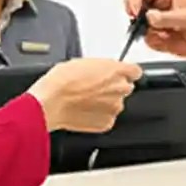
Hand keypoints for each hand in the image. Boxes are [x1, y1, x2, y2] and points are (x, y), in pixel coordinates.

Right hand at [27, 59, 141, 132]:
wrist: (50, 102)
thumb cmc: (62, 81)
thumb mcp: (83, 62)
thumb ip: (101, 68)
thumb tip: (103, 71)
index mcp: (116, 71)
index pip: (135, 71)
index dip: (126, 73)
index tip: (122, 75)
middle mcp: (119, 90)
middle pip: (125, 88)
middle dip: (113, 88)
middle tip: (95, 88)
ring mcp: (114, 108)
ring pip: (115, 104)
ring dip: (105, 102)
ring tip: (86, 100)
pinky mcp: (106, 123)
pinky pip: (107, 118)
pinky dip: (99, 116)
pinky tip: (85, 110)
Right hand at [123, 0, 185, 59]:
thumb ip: (168, 18)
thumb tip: (149, 17)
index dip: (134, 0)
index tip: (133, 12)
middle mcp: (161, 8)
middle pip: (135, 8)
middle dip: (135, 17)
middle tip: (138, 24)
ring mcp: (160, 23)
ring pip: (140, 26)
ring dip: (146, 32)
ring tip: (163, 35)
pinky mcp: (161, 38)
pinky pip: (149, 40)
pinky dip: (154, 42)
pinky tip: (168, 42)